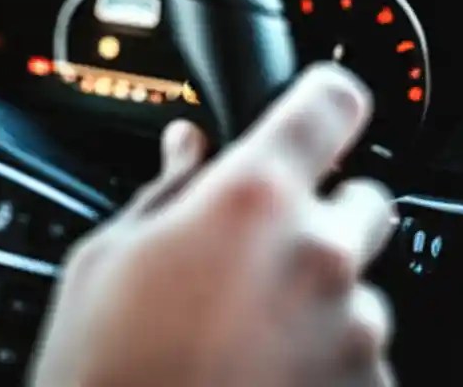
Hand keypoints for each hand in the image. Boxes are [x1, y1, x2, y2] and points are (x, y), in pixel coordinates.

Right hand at [30, 64, 396, 386]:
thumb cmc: (100, 372)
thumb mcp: (108, 259)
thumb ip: (168, 190)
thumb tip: (190, 148)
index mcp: (252, 199)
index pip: (332, 103)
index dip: (323, 105)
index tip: (316, 117)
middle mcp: (320, 255)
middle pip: (362, 201)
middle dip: (317, 221)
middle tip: (251, 264)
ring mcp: (355, 332)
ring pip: (360, 290)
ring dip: (318, 304)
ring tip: (242, 343)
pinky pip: (361, 360)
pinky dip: (324, 366)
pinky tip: (258, 382)